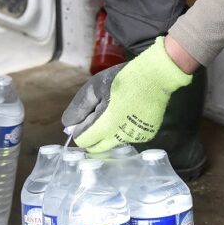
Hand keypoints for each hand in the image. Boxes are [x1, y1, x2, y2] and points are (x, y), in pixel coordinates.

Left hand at [62, 36, 193, 153]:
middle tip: (97, 117)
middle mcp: (120, 137)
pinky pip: (129, 137)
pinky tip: (130, 114)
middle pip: (97, 148)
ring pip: (113, 143)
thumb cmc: (121, 79)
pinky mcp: (147, 135)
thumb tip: (69, 127)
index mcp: (106, 126)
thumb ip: (79, 109)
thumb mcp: (94, 88)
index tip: (85, 117)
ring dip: (109, 133)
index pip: (83, 141)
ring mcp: (135, 137)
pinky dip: (125, 130)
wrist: (154, 76)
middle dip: (93, 136)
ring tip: (117, 111)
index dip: (80, 130)